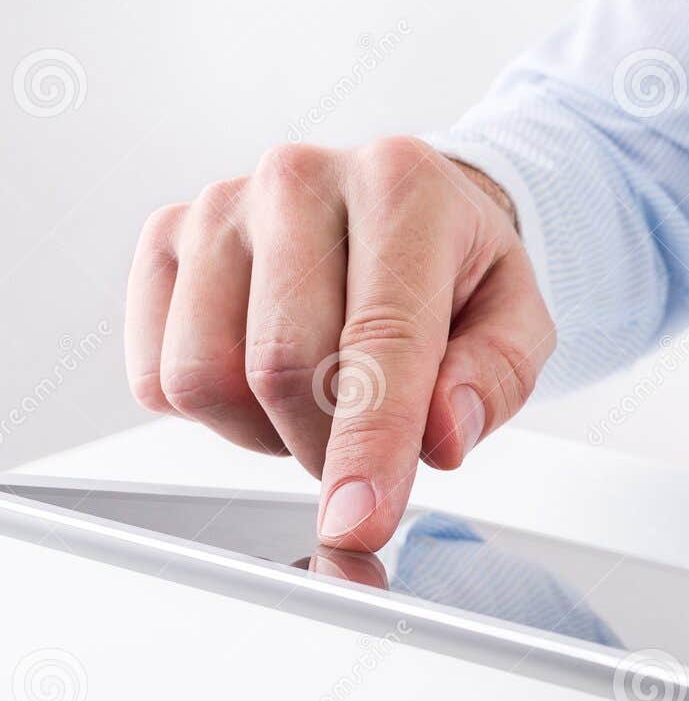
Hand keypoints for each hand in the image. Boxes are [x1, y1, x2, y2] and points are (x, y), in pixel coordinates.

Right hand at [126, 137, 552, 550]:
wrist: (408, 211)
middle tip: (373, 446)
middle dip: (329, 447)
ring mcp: (220, 206)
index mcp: (401, 188)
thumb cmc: (460, 272)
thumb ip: (495, 381)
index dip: (369, 447)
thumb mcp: (519, 325)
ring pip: (205, 379)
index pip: (378, 341)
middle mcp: (298, 179)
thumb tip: (442, 435)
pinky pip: (158, 378)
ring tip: (323, 402)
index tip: (358, 521)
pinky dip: (218, 415)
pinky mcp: (165, 240)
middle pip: (281, 369)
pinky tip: (268, 382)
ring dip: (268, 432)